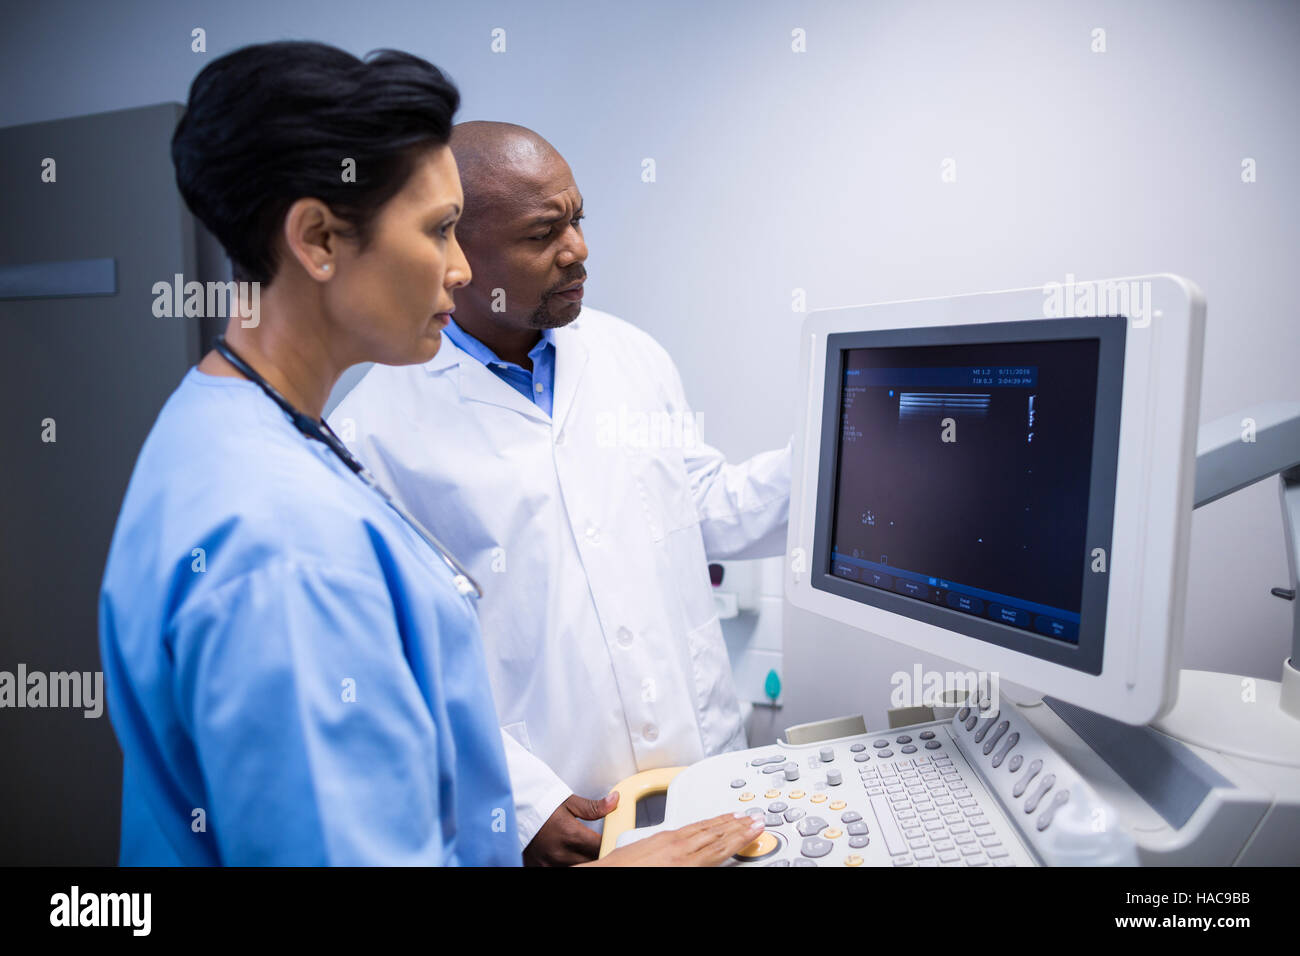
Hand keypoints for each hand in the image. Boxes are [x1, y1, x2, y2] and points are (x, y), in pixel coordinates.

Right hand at [523, 791, 619, 865]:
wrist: (514, 810)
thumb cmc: (541, 805)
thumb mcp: (568, 802)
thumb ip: (593, 807)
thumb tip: (614, 801)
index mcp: (570, 834)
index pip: (601, 847)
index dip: (609, 843)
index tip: (610, 838)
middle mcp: (560, 853)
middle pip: (592, 861)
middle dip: (597, 854)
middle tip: (595, 844)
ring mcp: (549, 864)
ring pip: (579, 867)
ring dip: (584, 860)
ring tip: (579, 849)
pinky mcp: (539, 867)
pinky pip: (560, 869)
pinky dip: (568, 863)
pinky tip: (568, 855)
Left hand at [587, 812, 763, 866]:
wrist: (603, 876)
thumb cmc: (631, 878)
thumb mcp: (677, 877)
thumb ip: (697, 867)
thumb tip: (711, 861)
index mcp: (684, 863)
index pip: (721, 846)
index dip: (741, 836)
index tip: (756, 828)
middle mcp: (677, 847)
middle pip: (715, 832)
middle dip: (737, 825)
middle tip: (754, 817)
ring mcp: (665, 839)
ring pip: (701, 826)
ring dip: (722, 820)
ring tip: (737, 814)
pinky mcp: (654, 837)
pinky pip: (686, 826)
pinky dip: (701, 822)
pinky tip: (705, 821)